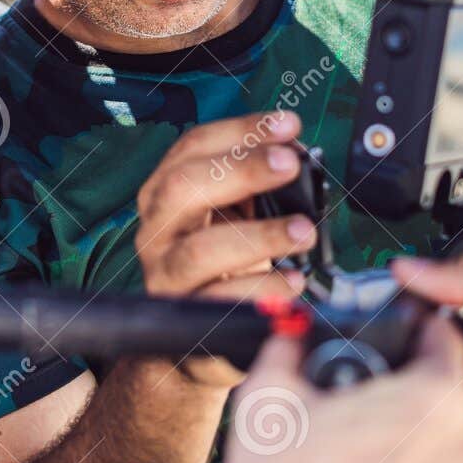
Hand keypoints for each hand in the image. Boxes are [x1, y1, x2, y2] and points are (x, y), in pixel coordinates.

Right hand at [134, 111, 315, 388]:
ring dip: (258, 235)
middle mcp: (157, 229)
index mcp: (165, 192)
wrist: (193, 337)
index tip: (288, 125)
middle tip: (289, 165)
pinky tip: (294, 281)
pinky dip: (262, 288)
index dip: (240, 130)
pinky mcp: (184, 317)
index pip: (193, 147)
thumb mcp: (232, 214)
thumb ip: (253, 185)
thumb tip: (295, 153)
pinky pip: (221, 301)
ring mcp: (165, 274)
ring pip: (199, 249)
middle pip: (182, 187)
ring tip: (304, 231)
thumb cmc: (220, 263)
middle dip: (240, 170)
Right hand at [223, 318, 462, 462]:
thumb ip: (288, 344)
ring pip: (445, 439)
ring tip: (361, 441)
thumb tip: (292, 332)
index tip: (401, 331)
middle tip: (363, 394)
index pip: (449, 340)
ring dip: (412, 432)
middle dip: (407, 386)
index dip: (419, 328)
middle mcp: (461, 450)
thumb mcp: (268, 394)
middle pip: (446, 392)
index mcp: (430, 404)